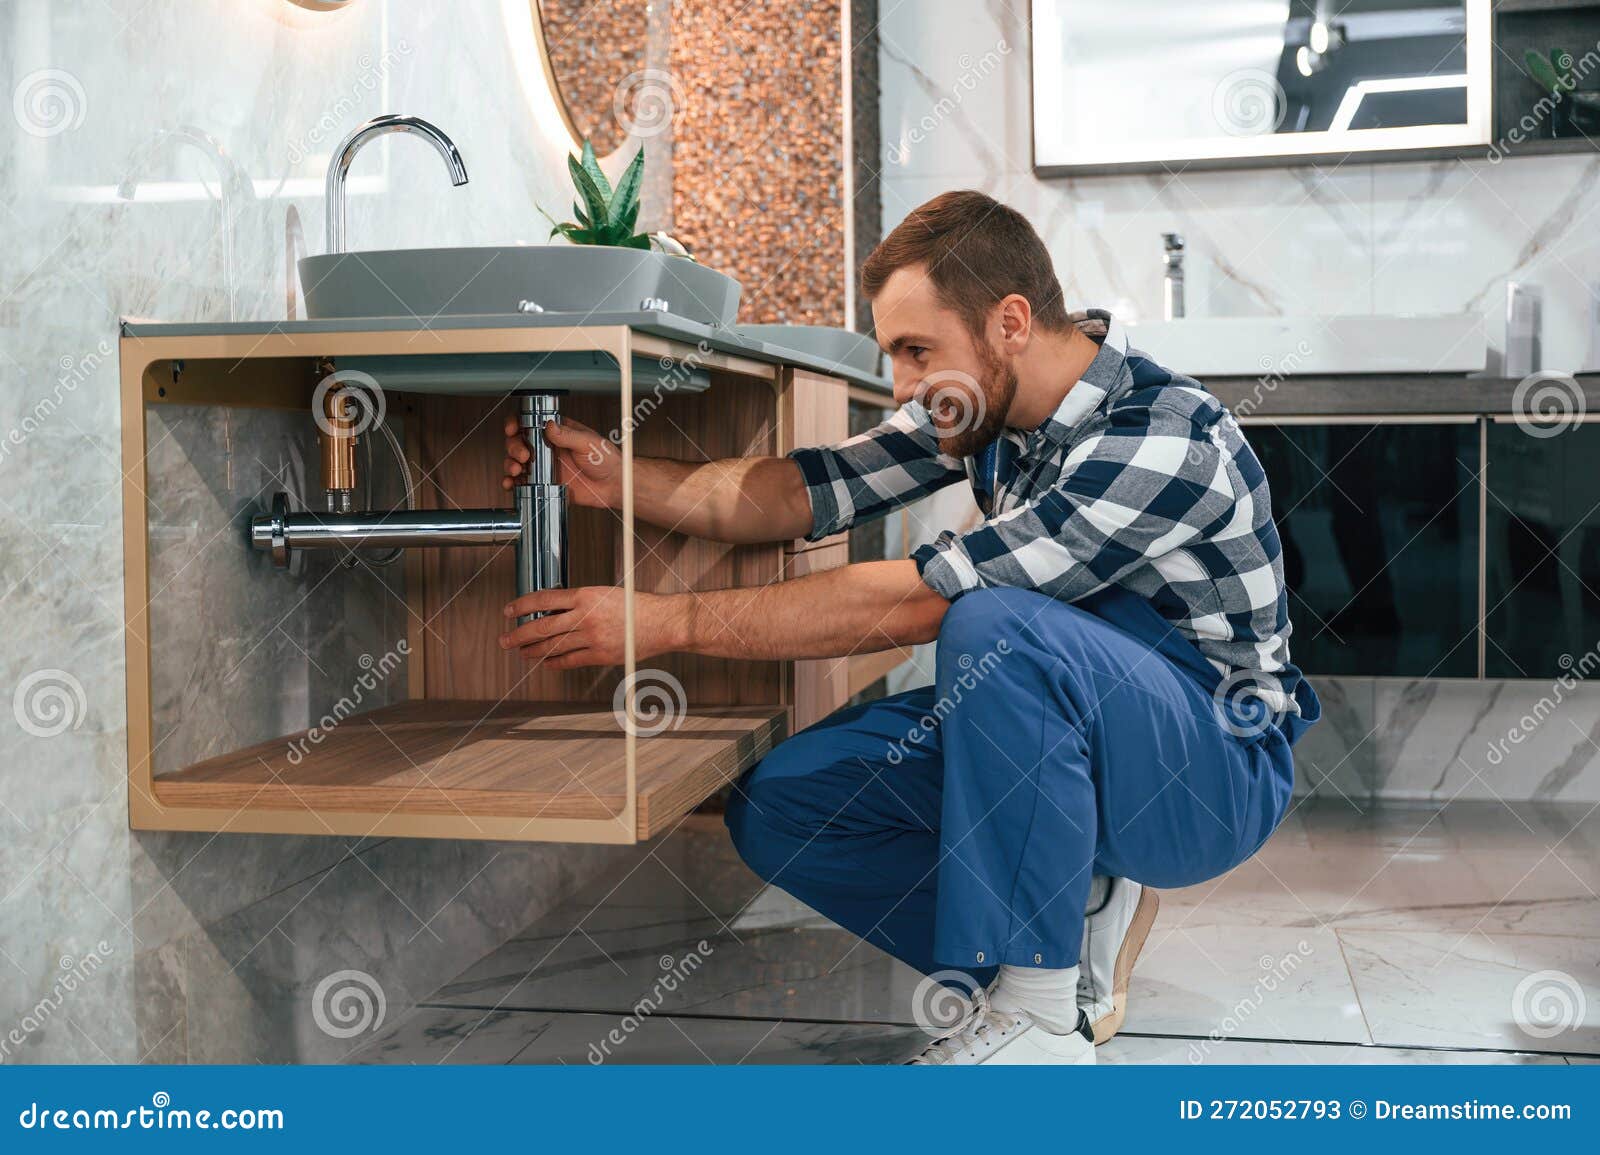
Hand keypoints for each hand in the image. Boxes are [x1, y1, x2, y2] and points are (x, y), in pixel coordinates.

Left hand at [498, 587, 691, 668]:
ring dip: (533, 650)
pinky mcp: (600, 655)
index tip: (509, 611)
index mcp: (585, 595)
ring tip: (522, 652)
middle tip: (504, 640)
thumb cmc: (637, 605)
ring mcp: (592, 637)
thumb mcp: (604, 594)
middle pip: (542, 627)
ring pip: (553, 646)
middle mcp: (585, 616)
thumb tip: (553, 610)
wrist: (662, 622)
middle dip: (519, 634)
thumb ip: (580, 602)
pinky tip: (546, 662)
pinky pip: (570, 661)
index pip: (544, 599)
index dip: (522, 606)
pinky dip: (555, 662)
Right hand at [501, 415, 620, 508]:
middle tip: (523, 456)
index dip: (516, 423)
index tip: (513, 429)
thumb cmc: (606, 460)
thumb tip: (549, 425)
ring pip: (516, 461)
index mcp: (557, 432)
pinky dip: (512, 483)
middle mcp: (547, 447)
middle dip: (514, 447)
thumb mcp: (588, 443)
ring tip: (517, 470)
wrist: (613, 486)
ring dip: (510, 464)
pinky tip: (511, 483)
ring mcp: (544, 466)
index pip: (529, 422)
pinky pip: (523, 482)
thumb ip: (567, 435)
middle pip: (518, 442)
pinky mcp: (544, 483)